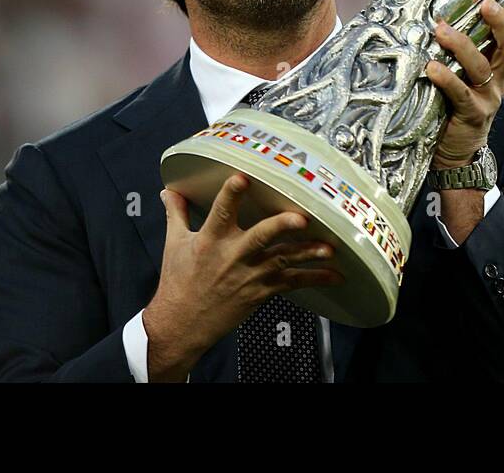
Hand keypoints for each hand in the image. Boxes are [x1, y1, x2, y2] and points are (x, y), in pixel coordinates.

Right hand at [143, 174, 343, 381]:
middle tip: (301, 218)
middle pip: (261, 237)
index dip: (231, 195)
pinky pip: (292, 283)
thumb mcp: (174, 244)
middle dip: (281, 227)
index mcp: (210, 240)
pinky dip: (315, 278)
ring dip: (308, 253)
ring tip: (330, 248)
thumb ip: (176, 214)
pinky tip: (335, 275)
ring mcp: (250, 275)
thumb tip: (169, 191)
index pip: (221, 212)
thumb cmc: (178, 283)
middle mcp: (233, 255)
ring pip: (283, 259)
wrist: (181, 325)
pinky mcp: (261, 291)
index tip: (242, 178)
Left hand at [425, 0, 503, 168]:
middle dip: (501, 24)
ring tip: (442, 31)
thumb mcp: (466, 78)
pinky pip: (461, 93)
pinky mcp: (471, 114)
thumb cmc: (456, 108)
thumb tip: (441, 17)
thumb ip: (462, 54)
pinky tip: (433, 68)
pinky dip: (447, 79)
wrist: (456, 153)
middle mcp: (497, 82)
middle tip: (487, 4)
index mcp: (498, 70)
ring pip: (481, 67)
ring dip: (462, 45)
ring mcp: (487, 99)